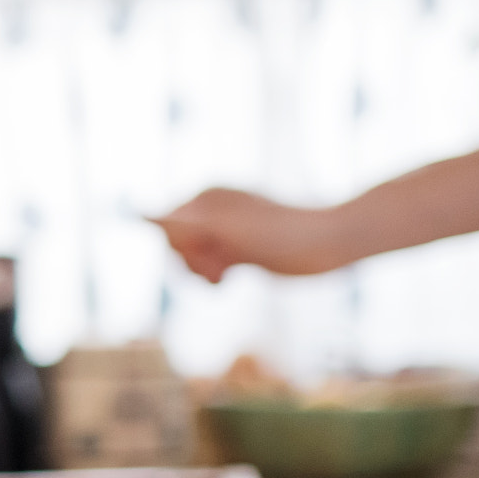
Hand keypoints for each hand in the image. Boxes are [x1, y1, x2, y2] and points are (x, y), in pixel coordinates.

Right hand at [151, 188, 349, 281]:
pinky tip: (230, 280)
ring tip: (225, 277)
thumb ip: (188, 225)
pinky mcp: (243, 250)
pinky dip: (213, 275)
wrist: (335, 242)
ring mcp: (229, 231)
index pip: (167, 227)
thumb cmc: (284, 235)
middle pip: (177, 245)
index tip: (209, 257)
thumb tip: (143, 217)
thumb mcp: (231, 232)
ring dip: (201, 272)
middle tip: (222, 270)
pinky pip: (211, 265)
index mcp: (208, 198)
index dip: (179, 249)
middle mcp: (215, 210)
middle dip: (190, 263)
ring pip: (193, 258)